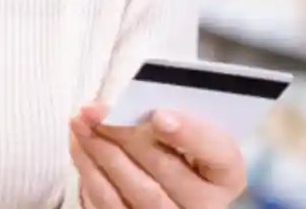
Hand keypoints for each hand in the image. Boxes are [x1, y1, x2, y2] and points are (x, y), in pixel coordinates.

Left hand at [69, 104, 246, 208]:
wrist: (166, 179)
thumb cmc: (176, 144)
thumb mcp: (185, 127)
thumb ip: (168, 116)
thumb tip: (133, 107)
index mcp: (226, 175)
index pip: (219, 154)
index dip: (189, 134)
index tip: (160, 115)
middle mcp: (205, 205)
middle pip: (168, 172)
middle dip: (127, 137)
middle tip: (97, 111)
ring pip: (136, 192)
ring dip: (101, 154)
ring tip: (79, 123)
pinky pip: (110, 208)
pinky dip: (91, 175)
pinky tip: (80, 147)